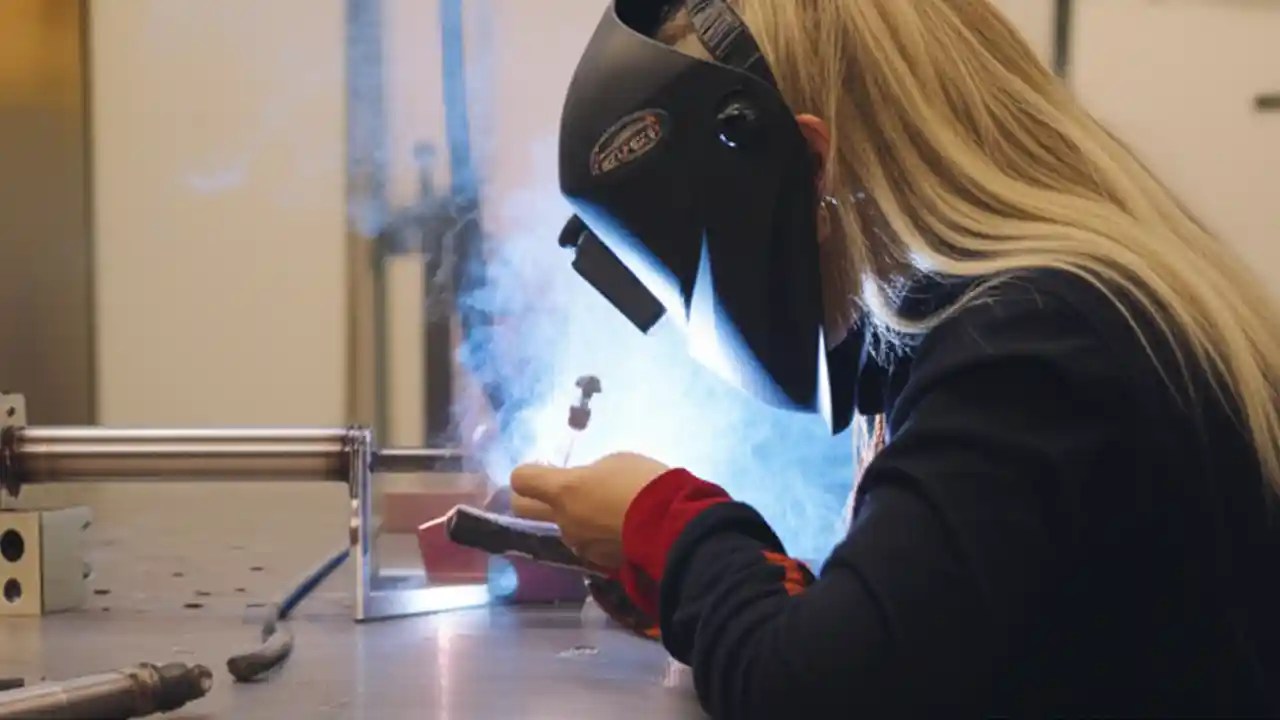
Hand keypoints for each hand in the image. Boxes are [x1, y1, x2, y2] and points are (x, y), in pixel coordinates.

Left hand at [510, 452, 669, 570]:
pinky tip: (618, 529)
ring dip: (574, 519)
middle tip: (555, 492)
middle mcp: (563, 519)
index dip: (528, 473)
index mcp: (563, 490)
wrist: (671, 525)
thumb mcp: (615, 463)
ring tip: (605, 511)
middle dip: (531, 499)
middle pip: (523, 510)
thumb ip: (590, 475)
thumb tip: (586, 486)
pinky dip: (595, 537)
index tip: (544, 470)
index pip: (521, 480)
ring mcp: (578, 544)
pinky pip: (587, 545)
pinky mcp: (597, 562)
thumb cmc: (643, 483)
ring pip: (562, 528)